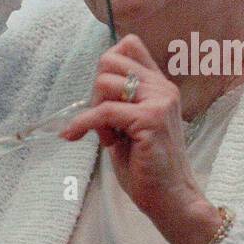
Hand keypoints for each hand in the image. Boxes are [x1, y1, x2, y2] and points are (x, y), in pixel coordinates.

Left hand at [60, 34, 223, 243]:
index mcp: (160, 86)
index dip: (108, 64)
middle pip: (110, 60)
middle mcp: (163, 88)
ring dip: (94, 107)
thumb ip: (118, 103)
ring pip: (105, 81)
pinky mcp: (150, 119)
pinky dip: (82, 124)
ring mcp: (159, 101)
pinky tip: (73, 136)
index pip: (130, 45)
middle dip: (95, 89)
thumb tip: (93, 90)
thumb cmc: (148, 167)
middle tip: (101, 119)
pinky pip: (103, 111)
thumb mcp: (129, 127)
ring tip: (105, 134)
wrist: (171, 199)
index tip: (102, 96)